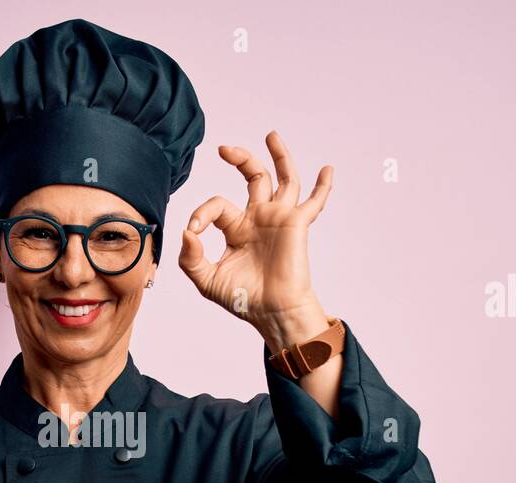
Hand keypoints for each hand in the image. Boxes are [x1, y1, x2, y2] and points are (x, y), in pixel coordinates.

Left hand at [178, 131, 332, 349]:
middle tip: (224, 148)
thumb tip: (187, 231)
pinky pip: (313, 202)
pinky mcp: (296, 225)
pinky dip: (323, 186)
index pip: (217, 206)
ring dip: (279, 156)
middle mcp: (259, 219)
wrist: (271, 313)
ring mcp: (279, 220)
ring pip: (283, 179)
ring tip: (271, 135)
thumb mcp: (207, 280)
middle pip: (254, 178)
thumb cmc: (243, 299)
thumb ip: (191, 258)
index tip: (194, 231)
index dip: (202, 213)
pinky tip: (328, 169)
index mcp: (237, 229)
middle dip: (240, 159)